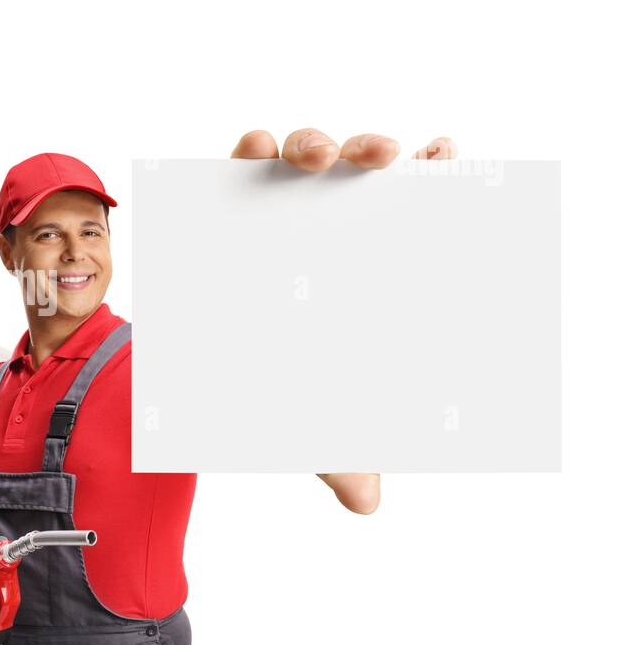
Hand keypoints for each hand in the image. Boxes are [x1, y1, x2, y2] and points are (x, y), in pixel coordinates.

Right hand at [230, 128, 458, 513]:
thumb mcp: (309, 425)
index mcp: (362, 266)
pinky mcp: (228, 205)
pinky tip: (256, 148)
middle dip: (375, 148)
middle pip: (359, 172)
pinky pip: (241, 164)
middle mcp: (327, 228)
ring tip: (318, 158)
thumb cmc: (272, 390)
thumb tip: (366, 502)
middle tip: (384, 157)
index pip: (404, 210)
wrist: (196, 381)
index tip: (447, 157)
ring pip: (306, 154)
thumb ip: (343, 455)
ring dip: (316, 142)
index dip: (433, 177)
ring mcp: (279, 210)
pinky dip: (252, 147)